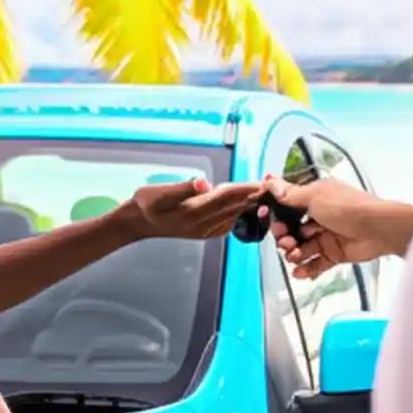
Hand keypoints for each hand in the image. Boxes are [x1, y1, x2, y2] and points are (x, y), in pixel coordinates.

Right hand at [129, 179, 262, 239]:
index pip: (225, 198)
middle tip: (274, 184)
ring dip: (251, 203)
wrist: (138, 223)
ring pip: (234, 214)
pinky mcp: (205, 231)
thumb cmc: (146, 203)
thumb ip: (182, 188)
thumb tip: (204, 183)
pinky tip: (248, 203)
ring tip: (267, 191)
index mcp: (193, 213)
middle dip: (254, 195)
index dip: (245, 189)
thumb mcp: (159, 193)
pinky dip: (241, 210)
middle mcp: (203, 225)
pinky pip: (229, 221)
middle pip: (234, 207)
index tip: (262, 181)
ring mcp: (205, 230)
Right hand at [260, 176, 387, 278]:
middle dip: (285, 238)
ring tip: (294, 258)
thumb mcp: (314, 197)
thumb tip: (268, 181)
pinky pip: (316, 262)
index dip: (278, 217)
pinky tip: (299, 273)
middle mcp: (318, 216)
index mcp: (314, 198)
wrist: (379, 229)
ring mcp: (327, 236)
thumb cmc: (346, 208)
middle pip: (293, 230)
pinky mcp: (335, 254)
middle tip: (285, 244)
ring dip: (294, 254)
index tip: (272, 225)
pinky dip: (307, 268)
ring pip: (303, 248)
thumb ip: (290, 194)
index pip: (289, 208)